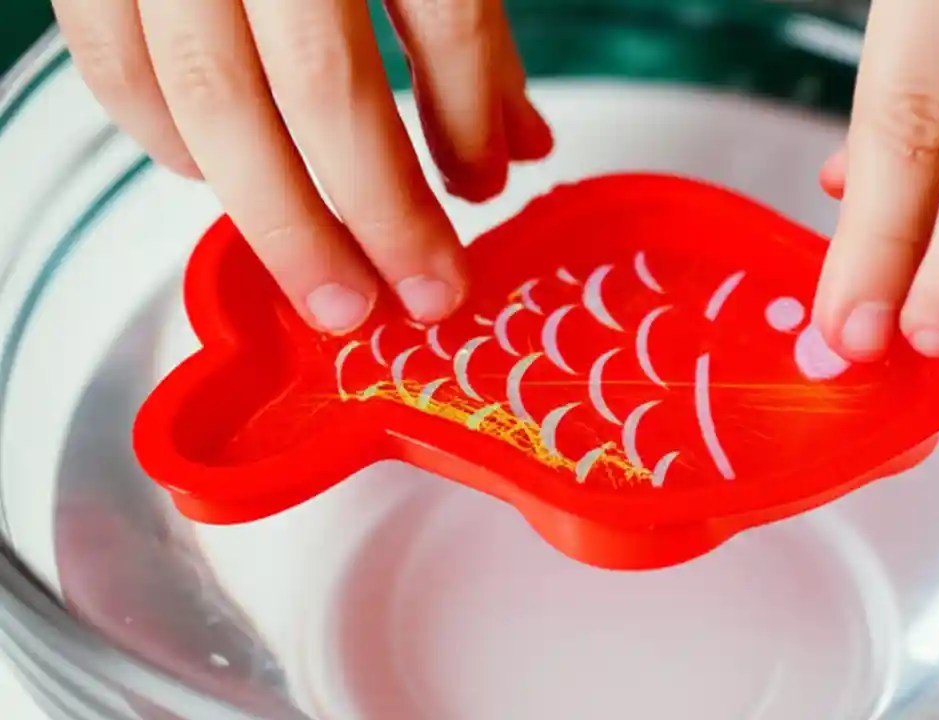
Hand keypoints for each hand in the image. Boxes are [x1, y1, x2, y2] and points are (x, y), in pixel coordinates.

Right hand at [53, 0, 551, 332]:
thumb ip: (472, 32)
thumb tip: (516, 151)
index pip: (442, 13)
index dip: (470, 119)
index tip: (486, 193)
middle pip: (321, 86)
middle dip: (380, 214)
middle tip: (424, 297)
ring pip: (210, 98)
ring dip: (278, 219)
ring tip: (333, 293)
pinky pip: (112, 64)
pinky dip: (165, 142)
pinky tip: (217, 186)